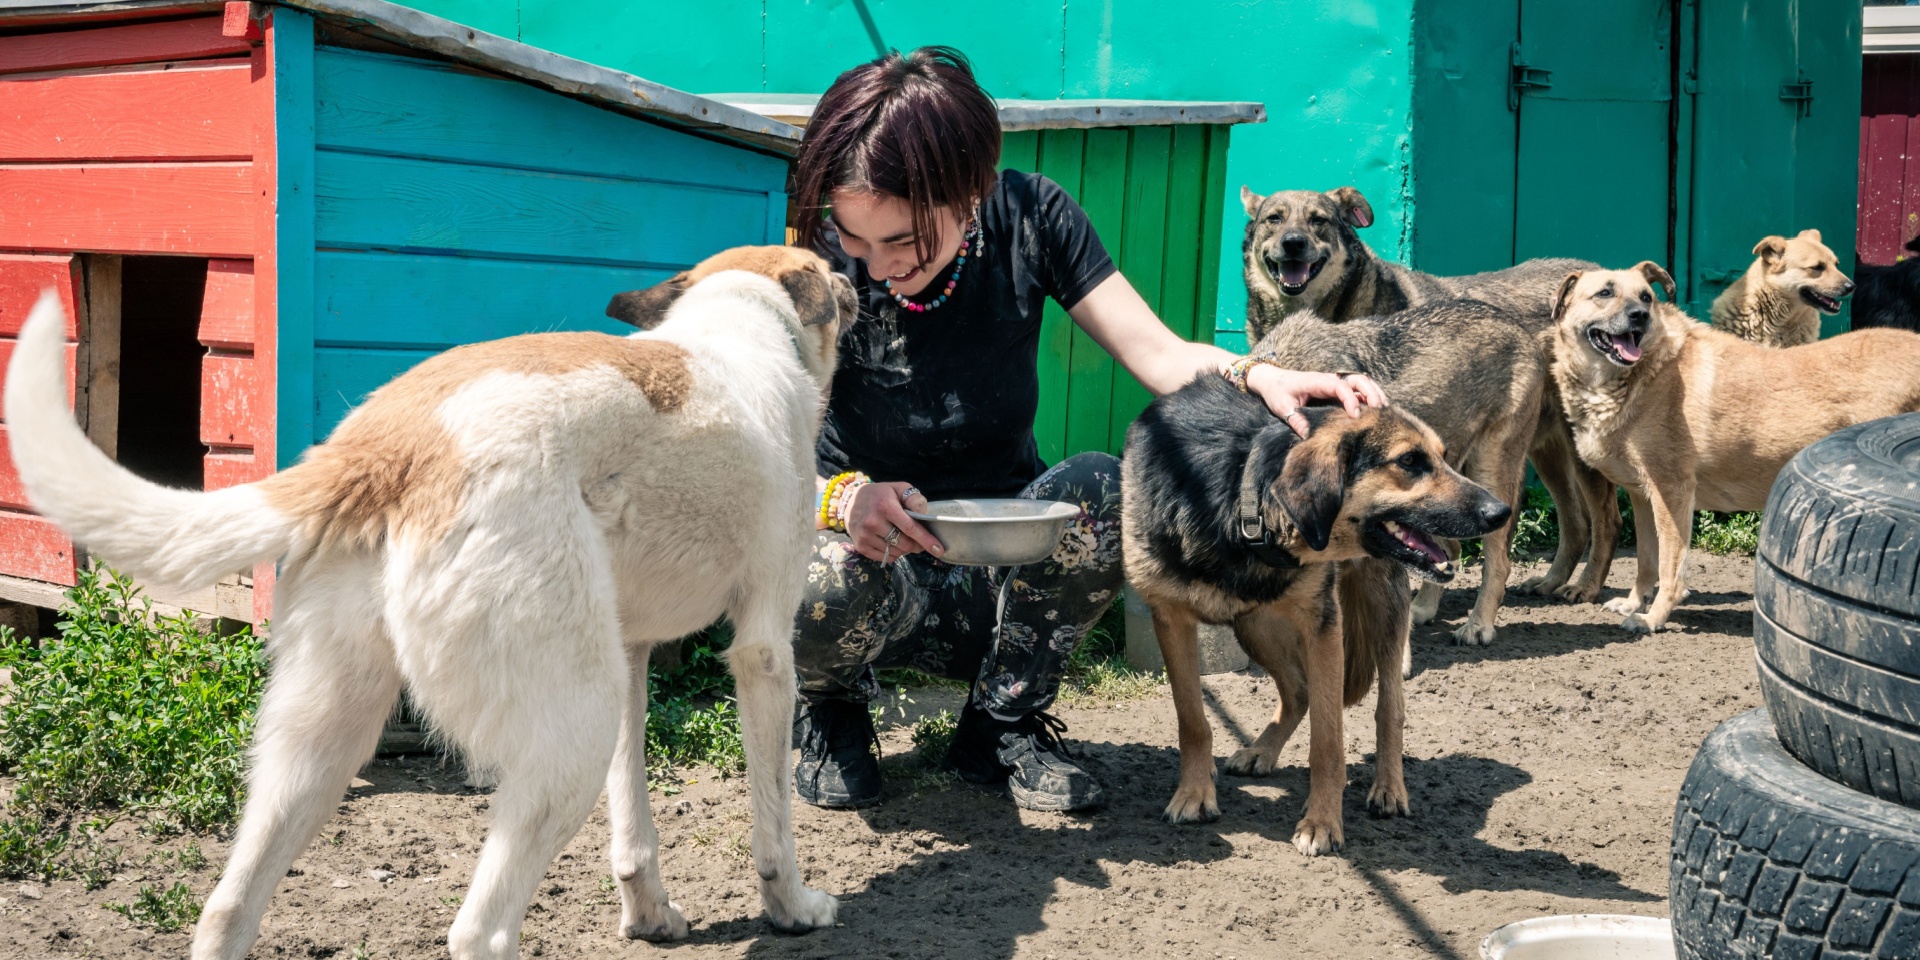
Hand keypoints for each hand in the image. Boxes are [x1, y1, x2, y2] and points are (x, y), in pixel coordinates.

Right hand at [845, 481, 943, 561]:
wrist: (850, 501)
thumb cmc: (880, 495)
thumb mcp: (898, 488)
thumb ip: (914, 498)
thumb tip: (924, 514)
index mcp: (885, 506)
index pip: (910, 528)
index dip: (926, 540)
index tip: (939, 549)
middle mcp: (873, 522)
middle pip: (904, 543)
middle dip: (917, 545)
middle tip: (919, 542)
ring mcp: (865, 535)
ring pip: (895, 552)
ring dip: (904, 549)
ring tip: (902, 538)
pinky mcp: (860, 546)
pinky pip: (885, 557)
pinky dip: (893, 554)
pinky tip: (891, 543)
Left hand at [1244, 366, 1387, 438]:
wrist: (1270, 380)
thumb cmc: (1276, 391)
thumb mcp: (1282, 407)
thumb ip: (1296, 420)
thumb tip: (1309, 437)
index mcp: (1317, 381)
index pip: (1340, 386)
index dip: (1350, 399)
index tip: (1355, 416)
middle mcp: (1329, 379)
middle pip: (1358, 379)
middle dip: (1371, 393)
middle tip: (1381, 410)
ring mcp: (1334, 383)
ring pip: (1360, 383)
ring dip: (1373, 393)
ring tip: (1385, 410)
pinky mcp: (1335, 390)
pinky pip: (1355, 390)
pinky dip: (1367, 398)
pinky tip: (1375, 411)